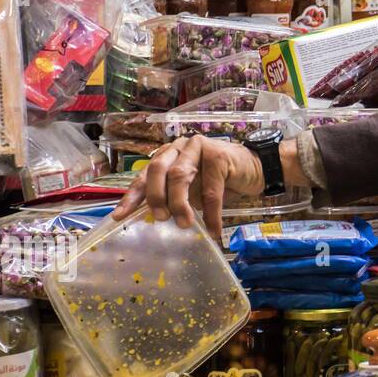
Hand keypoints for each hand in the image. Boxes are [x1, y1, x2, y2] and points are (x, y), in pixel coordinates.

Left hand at [112, 135, 264, 237]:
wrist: (257, 169)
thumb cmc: (221, 180)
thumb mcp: (192, 189)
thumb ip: (173, 196)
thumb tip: (154, 218)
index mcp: (169, 154)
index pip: (145, 174)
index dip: (133, 195)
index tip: (121, 215)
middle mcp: (181, 147)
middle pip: (159, 169)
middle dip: (156, 197)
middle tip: (160, 218)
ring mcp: (200, 147)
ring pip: (181, 176)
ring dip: (180, 205)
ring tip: (184, 225)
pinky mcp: (220, 155)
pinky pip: (211, 189)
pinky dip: (211, 213)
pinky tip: (212, 229)